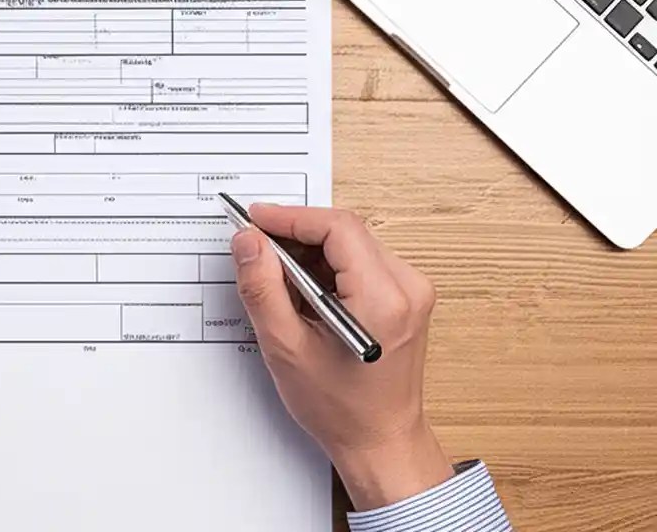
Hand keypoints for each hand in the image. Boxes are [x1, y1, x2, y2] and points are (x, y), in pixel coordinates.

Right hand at [231, 204, 452, 510]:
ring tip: (279, 283)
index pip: (337, 227)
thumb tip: (247, 242)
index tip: (255, 220)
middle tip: (256, 250)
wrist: (380, 441)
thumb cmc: (342, 408)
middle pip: (344, 232)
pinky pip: (361, 261)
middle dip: (295, 235)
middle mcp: (407, 287)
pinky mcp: (406, 296)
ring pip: (350, 244)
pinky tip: (303, 293)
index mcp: (384, 298)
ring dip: (310, 253)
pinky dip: (327, 268)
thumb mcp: (286, 348)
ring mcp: (411, 291)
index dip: (290, 218)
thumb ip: (262, 288)